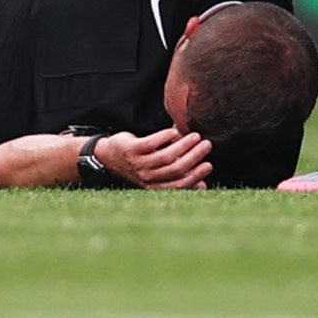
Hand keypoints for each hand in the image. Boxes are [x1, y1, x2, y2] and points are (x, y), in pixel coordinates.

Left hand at [94, 128, 211, 189]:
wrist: (108, 156)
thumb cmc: (138, 164)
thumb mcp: (156, 175)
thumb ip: (177, 178)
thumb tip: (203, 185)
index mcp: (154, 186)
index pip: (179, 184)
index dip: (195, 176)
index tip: (209, 165)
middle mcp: (147, 178)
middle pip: (175, 169)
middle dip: (194, 157)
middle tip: (206, 145)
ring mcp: (138, 164)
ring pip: (166, 156)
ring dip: (183, 145)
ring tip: (195, 136)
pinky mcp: (132, 149)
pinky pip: (152, 143)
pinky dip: (165, 137)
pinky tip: (174, 131)